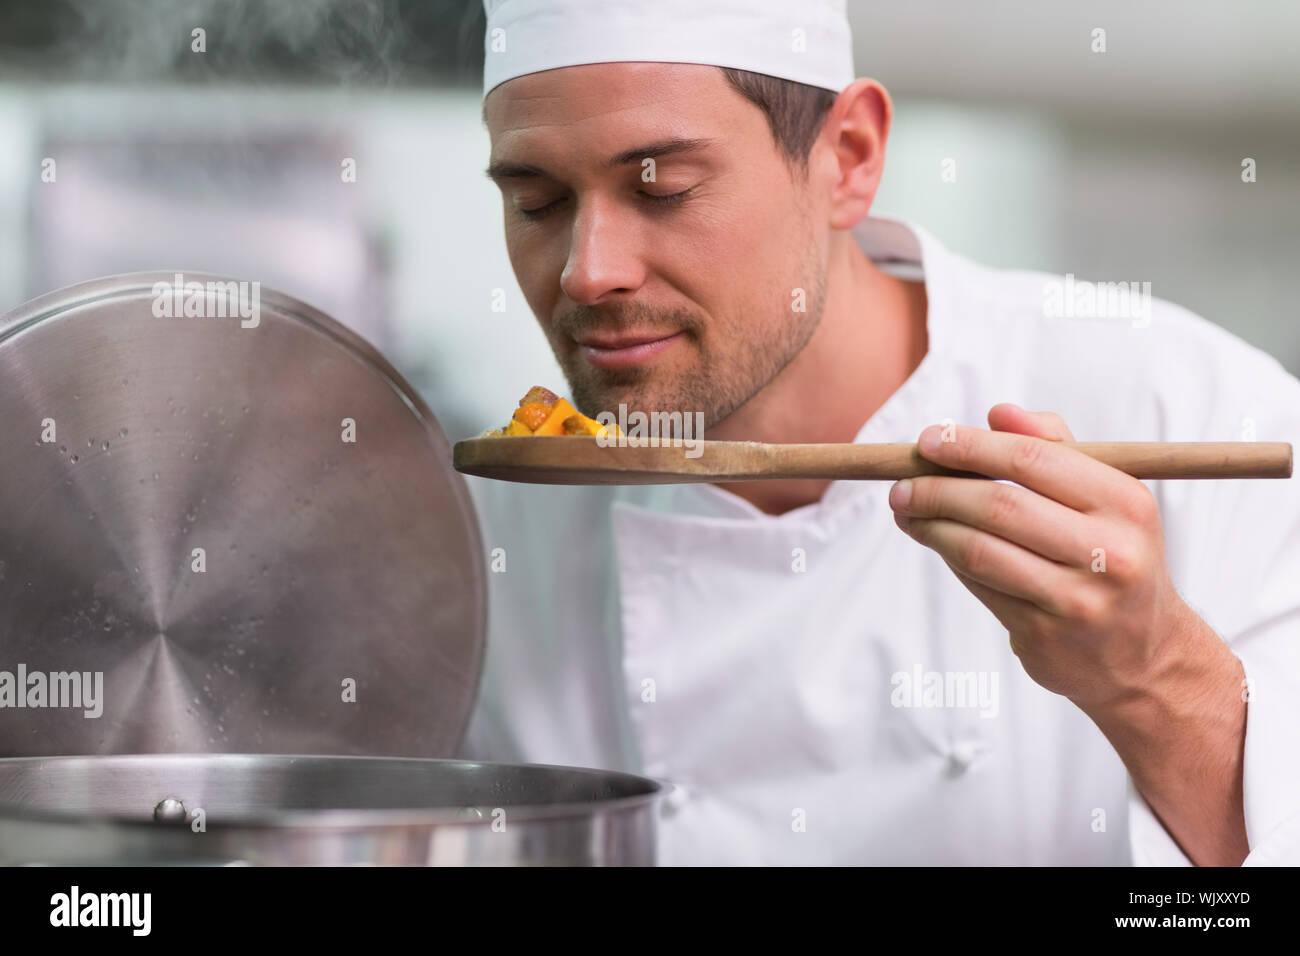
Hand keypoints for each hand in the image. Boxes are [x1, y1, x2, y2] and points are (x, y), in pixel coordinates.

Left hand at [889, 403, 1198, 712]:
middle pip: (999, 505)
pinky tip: (935, 541)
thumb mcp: (1106, 500)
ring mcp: (1078, 599)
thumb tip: (999, 412)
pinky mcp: (1046, 635)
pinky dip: (949, 558)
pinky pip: (980, 586)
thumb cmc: (1111, 557)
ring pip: (979, 550)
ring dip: (930, 526)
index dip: (970, 446)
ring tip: (905, 511)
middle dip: (937, 489)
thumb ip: (1054, 448)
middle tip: (900, 483)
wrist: (1144, 656)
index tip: (927, 440)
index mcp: (1125, 503)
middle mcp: (1109, 551)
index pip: (1032, 458)